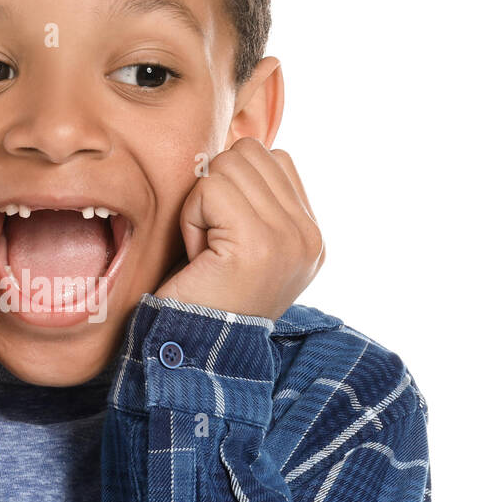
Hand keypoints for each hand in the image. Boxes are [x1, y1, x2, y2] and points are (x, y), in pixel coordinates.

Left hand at [154, 139, 323, 319]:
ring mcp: (290, 239)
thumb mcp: (242, 245)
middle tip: (211, 244)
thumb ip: (254, 200)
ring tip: (206, 251)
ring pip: (229, 163)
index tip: (225, 238)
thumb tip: (234, 145)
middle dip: (215, 190)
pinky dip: (191, 219)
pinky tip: (199, 257)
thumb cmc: (202, 297)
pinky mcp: (259, 243)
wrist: (195, 356)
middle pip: (250, 152)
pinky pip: (209, 188)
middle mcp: (310, 237)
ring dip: (200, 205)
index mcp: (311, 236)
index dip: (233, 186)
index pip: (275, 158)